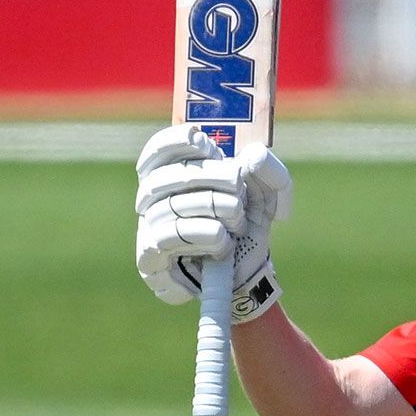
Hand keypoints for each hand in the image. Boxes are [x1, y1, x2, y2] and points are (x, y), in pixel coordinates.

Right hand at [135, 124, 290, 320]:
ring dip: (213, 208)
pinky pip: (167, 237)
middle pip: (167, 176)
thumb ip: (268, 169)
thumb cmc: (248, 226)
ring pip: (170, 207)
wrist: (248, 273)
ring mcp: (148, 227)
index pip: (159, 149)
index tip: (207, 145)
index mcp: (172, 174)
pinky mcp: (149, 258)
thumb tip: (252, 155)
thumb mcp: (268, 194)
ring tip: (238, 221)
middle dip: (209, 176)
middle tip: (238, 186)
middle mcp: (152, 199)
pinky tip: (224, 241)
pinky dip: (203, 235)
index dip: (177, 142)